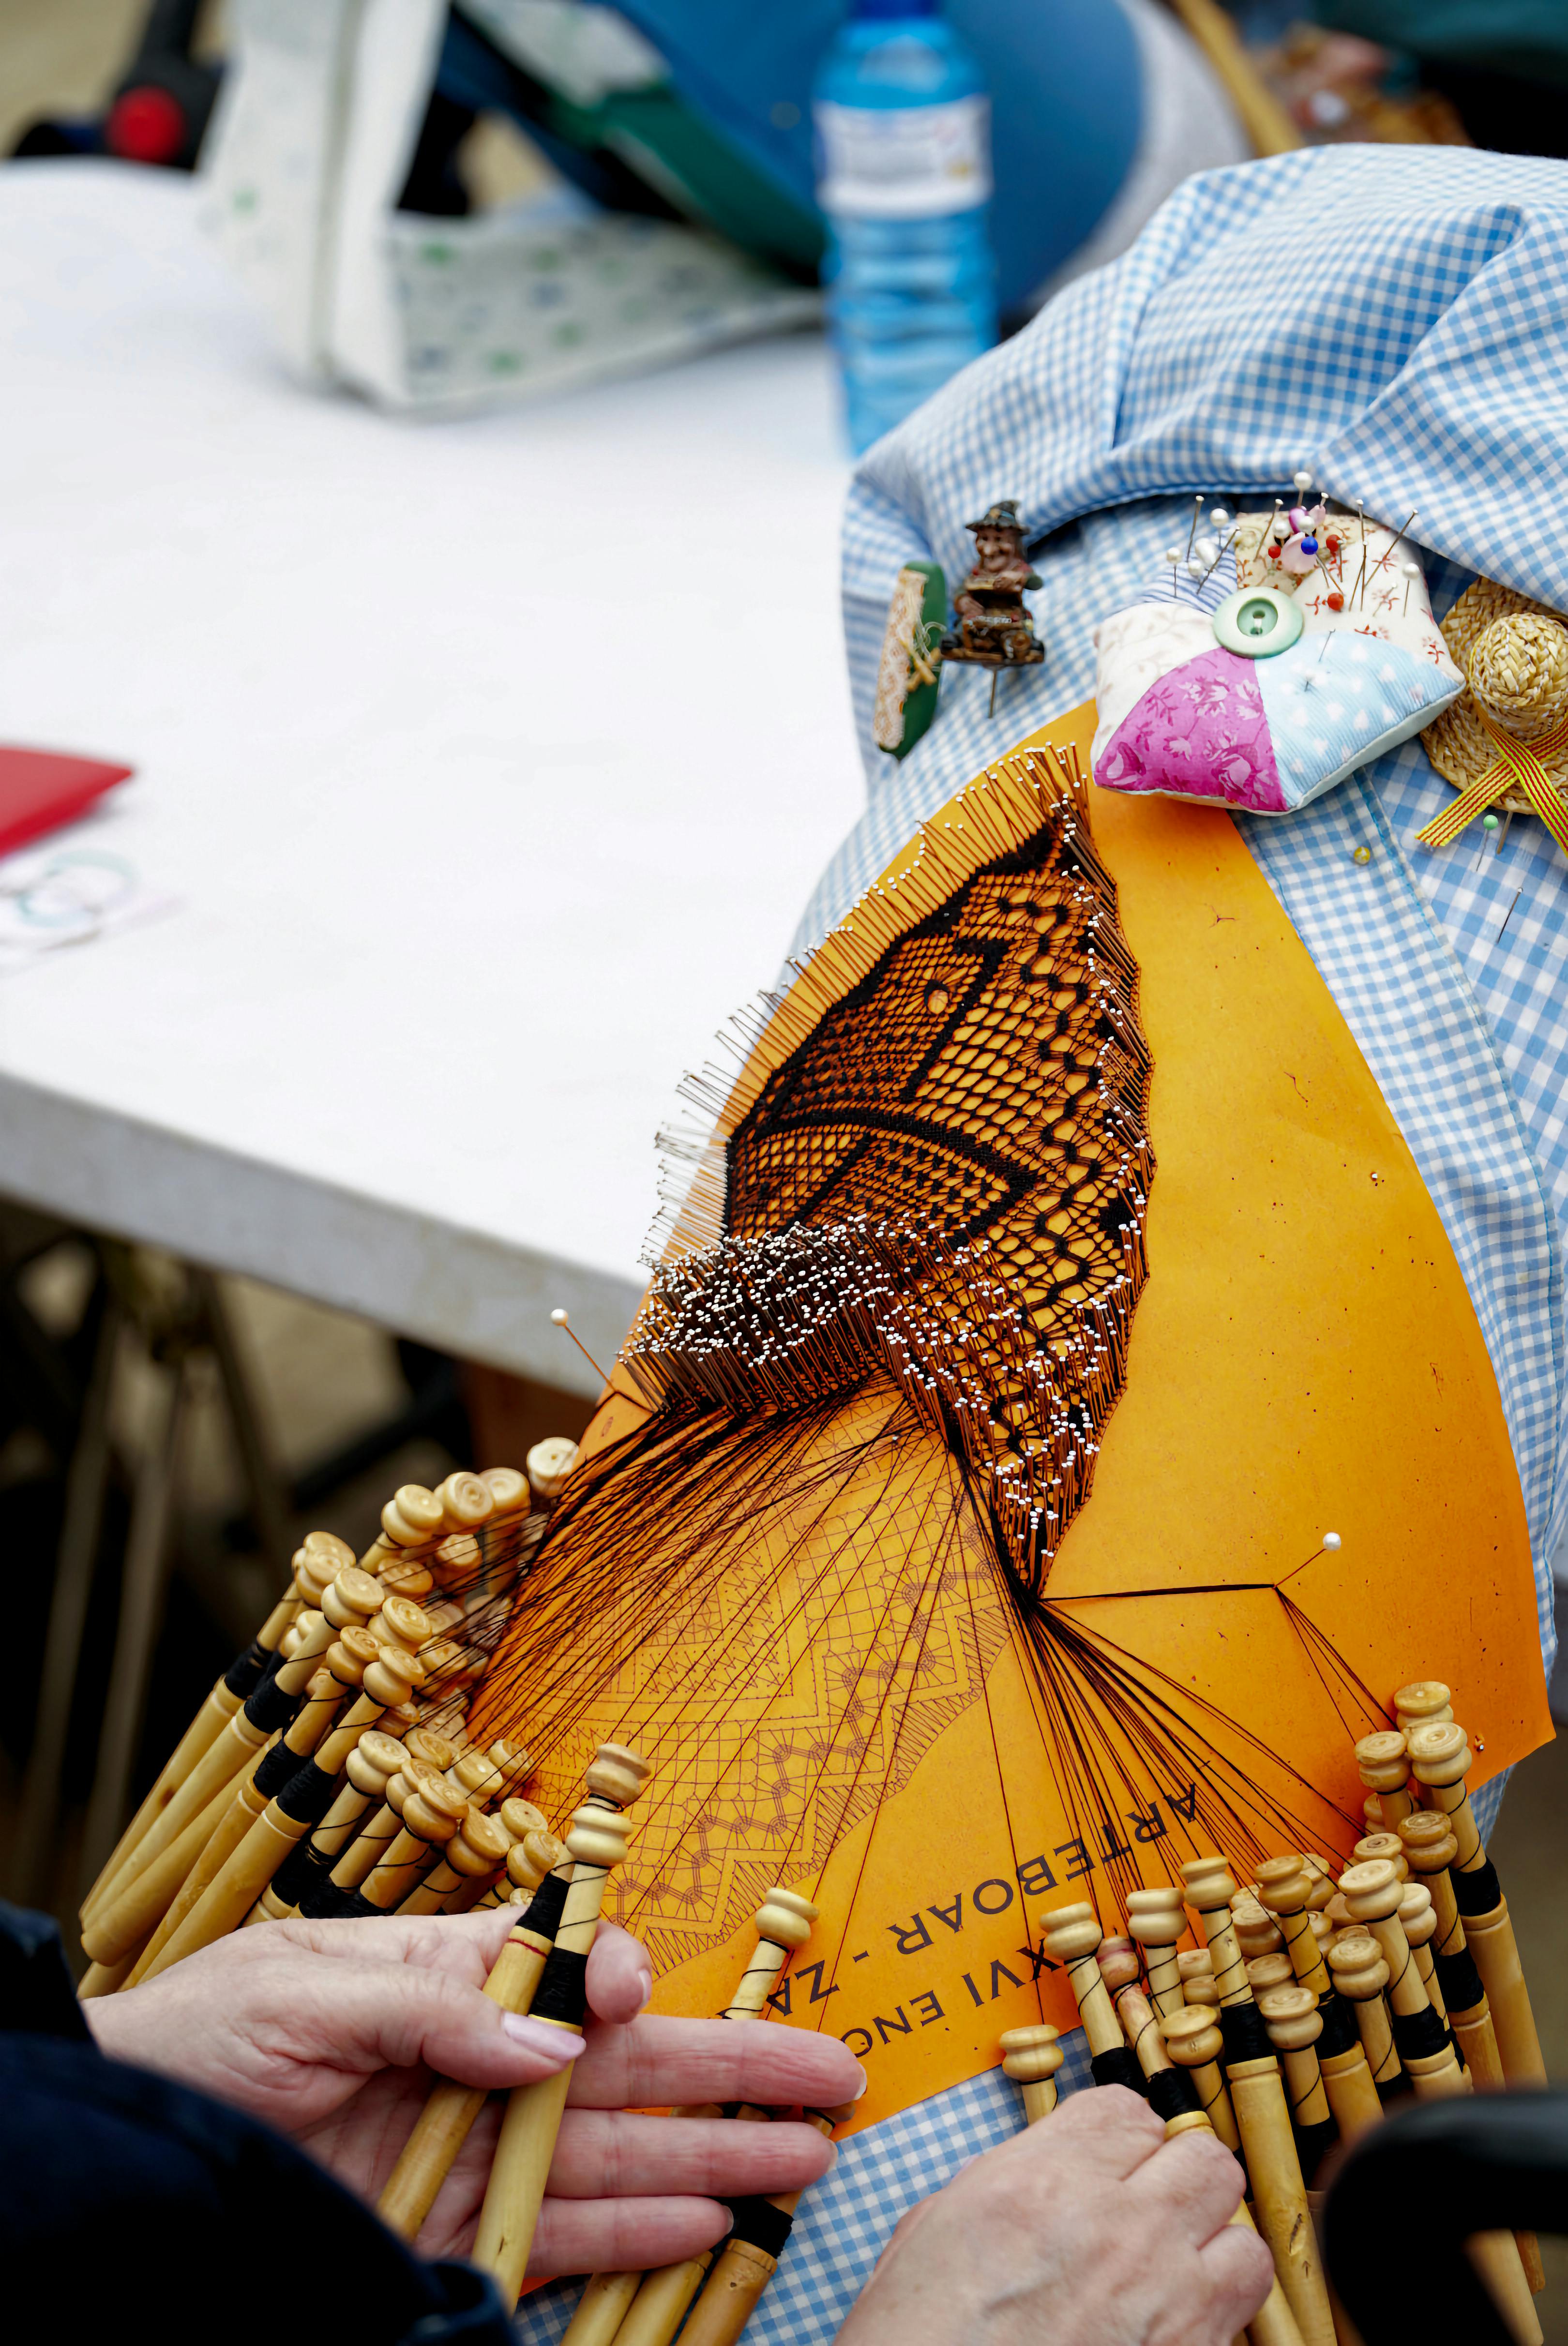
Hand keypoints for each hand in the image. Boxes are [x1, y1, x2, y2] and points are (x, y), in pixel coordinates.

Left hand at [84, 1910, 862, 2271]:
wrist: (119, 2154)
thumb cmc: (193, 2043)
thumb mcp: (300, 1992)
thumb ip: (429, 2006)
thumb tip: (553, 2036)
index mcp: (439, 1972)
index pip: (564, 1963)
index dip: (619, 1975)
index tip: (642, 1995)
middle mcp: (475, 2056)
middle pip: (624, 2061)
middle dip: (728, 2067)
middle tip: (832, 2073)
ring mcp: (470, 2148)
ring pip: (617, 2150)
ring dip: (712, 2156)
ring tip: (804, 2156)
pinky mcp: (450, 2232)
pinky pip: (561, 2230)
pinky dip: (636, 2230)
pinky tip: (708, 2223)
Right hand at [837, 2086, 1272, 2345]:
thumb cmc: (918, 2337)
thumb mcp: (935, 2229)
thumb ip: (1009, 2180)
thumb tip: (1050, 2170)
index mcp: (1044, 2187)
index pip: (1130, 2110)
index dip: (1121, 2133)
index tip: (1110, 2155)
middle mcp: (1117, 2235)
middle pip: (1204, 2159)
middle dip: (1179, 2177)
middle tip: (1148, 2204)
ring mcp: (1164, 2306)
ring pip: (1243, 2241)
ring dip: (1213, 2250)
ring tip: (1174, 2269)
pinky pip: (1237, 2322)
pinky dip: (1214, 2319)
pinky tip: (1167, 2326)